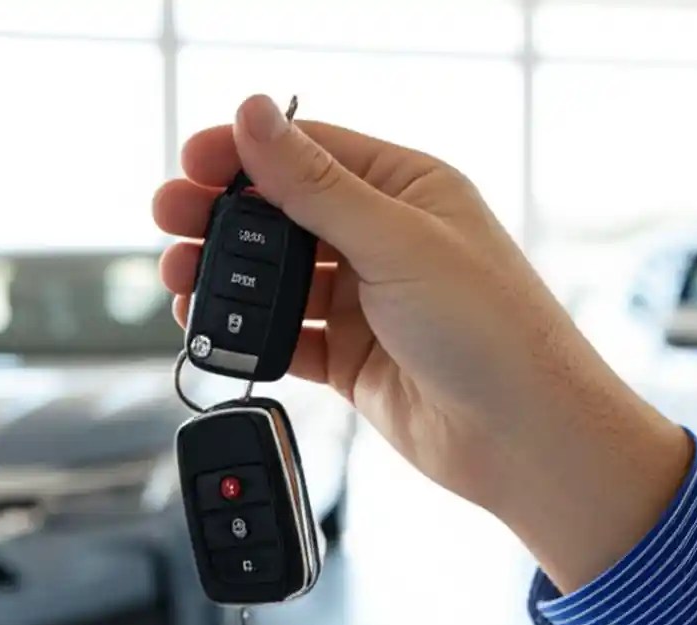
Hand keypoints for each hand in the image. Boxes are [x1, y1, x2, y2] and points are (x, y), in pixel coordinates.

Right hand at [154, 95, 690, 590]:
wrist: (526, 438)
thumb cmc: (494, 331)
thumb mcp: (398, 242)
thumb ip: (317, 185)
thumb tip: (255, 116)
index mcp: (409, 190)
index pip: (312, 152)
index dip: (247, 153)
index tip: (192, 161)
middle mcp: (385, 240)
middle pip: (284, 213)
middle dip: (223, 214)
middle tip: (170, 217)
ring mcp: (367, 301)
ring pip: (277, 277)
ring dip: (227, 276)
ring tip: (180, 276)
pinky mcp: (351, 357)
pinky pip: (285, 336)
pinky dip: (247, 333)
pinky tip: (211, 327)